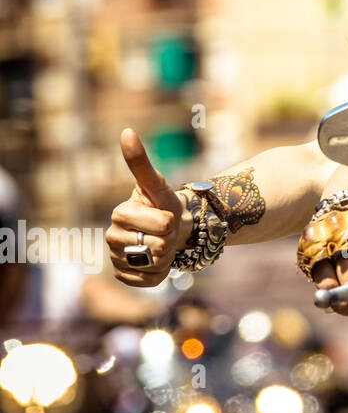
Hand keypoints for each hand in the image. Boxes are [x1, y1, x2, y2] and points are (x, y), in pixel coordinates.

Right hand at [107, 128, 187, 286]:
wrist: (171, 228)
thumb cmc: (163, 203)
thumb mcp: (157, 183)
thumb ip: (141, 162)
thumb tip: (127, 131)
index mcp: (119, 214)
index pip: (161, 224)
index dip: (171, 220)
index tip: (165, 214)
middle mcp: (111, 238)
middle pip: (158, 246)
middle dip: (170, 239)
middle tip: (165, 231)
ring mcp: (116, 259)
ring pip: (154, 264)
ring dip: (166, 256)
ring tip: (161, 244)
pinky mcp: (124, 277)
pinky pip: (149, 280)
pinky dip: (159, 273)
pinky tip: (156, 261)